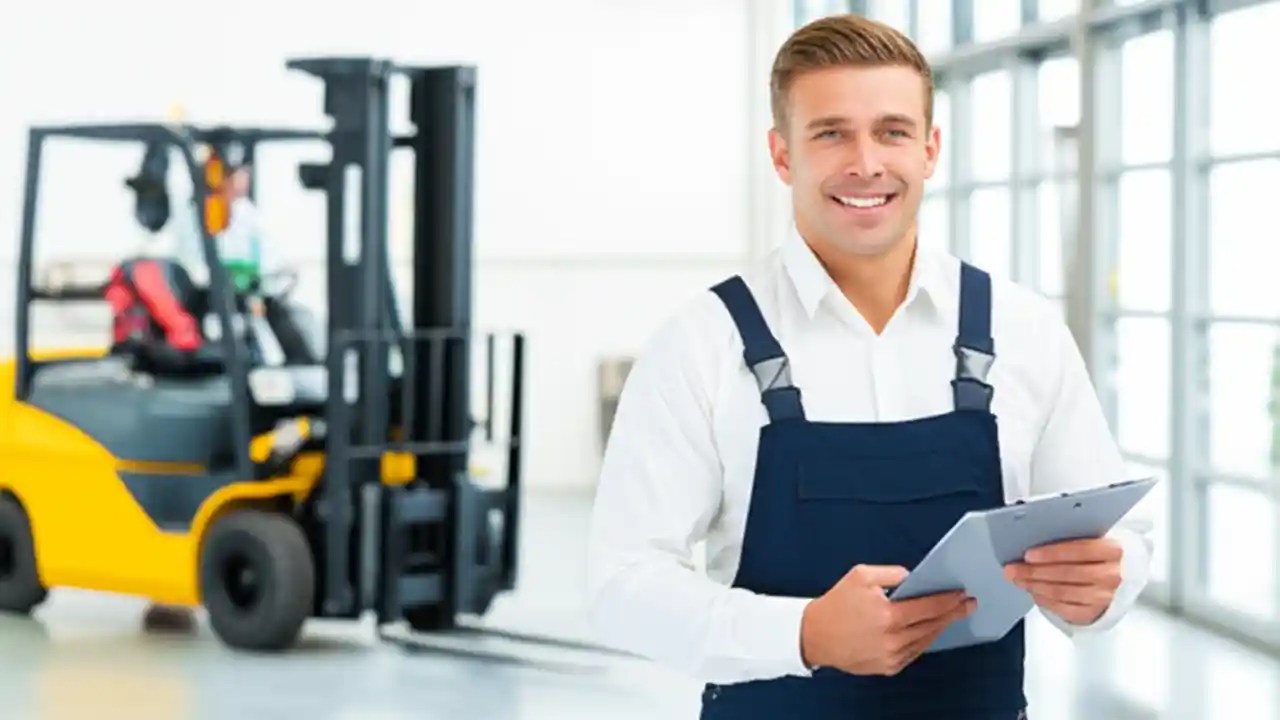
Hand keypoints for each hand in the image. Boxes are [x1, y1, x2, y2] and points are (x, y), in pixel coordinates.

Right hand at [800, 565, 975, 676]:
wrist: (815, 635)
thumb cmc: (836, 604)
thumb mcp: (861, 575)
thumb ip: (892, 573)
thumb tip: (914, 577)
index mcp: (888, 615)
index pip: (929, 607)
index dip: (949, 600)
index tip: (962, 594)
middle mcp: (893, 638)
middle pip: (933, 625)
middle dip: (952, 613)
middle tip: (968, 605)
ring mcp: (891, 656)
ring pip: (926, 640)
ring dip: (940, 627)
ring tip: (951, 616)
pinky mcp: (888, 667)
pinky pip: (914, 652)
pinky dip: (924, 640)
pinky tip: (929, 630)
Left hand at [1003, 537, 1122, 625]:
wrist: (1126, 575)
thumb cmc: (1102, 554)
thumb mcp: (1094, 539)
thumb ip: (1071, 539)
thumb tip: (1035, 541)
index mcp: (1113, 551)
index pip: (1079, 550)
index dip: (1051, 554)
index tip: (1028, 555)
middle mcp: (1112, 575)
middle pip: (1066, 573)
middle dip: (1034, 572)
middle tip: (1013, 569)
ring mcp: (1105, 597)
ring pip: (1063, 592)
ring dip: (1035, 586)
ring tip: (1019, 579)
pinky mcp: (1097, 613)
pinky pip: (1065, 609)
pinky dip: (1046, 601)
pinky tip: (1034, 592)